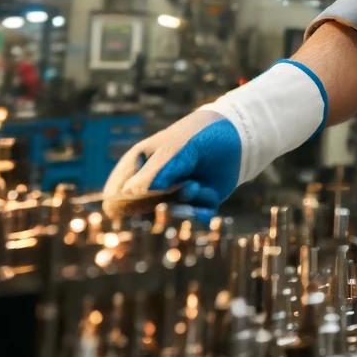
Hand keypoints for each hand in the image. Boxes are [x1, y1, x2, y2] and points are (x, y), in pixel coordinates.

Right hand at [101, 59, 327, 218]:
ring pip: (168, 218)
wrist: (239, 137)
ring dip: (183, 207)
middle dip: (162, 205)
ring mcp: (173, 196)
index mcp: (137, 165)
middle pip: (143, 212)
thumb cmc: (200, 135)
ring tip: (196, 186)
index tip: (147, 197)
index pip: (117, 193)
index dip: (126, 203)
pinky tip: (208, 197)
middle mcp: (152, 185)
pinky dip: (200, 213)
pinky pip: (192, 220)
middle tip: (183, 186)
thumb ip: (155, 171)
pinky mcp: (196, 206)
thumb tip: (129, 195)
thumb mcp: (177, 149)